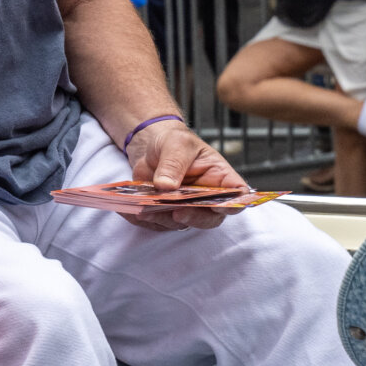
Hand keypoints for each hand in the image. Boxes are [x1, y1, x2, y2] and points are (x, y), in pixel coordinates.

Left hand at [123, 118, 248, 230]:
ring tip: (144, 210)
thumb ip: (174, 163)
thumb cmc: (173, 141)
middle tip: (177, 213)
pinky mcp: (165, 213)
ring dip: (163, 219)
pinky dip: (142, 219)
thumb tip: (166, 186)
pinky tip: (128, 210)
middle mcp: (207, 199)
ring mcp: (186, 209)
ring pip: (180, 223)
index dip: (232, 204)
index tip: (219, 207)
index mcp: (220, 179)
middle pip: (209, 218)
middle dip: (193, 218)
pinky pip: (155, 223)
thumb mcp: (176, 143)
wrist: (152, 147)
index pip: (237, 196)